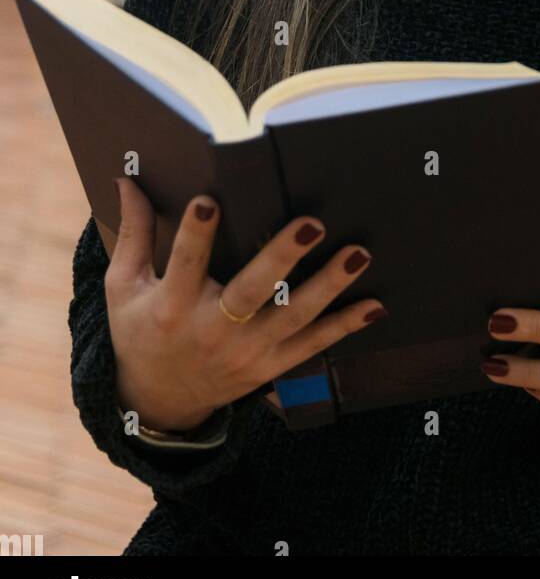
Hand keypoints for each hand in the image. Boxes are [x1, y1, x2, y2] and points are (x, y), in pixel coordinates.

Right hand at [108, 177, 386, 431]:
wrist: (159, 401)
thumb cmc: (140, 330)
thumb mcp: (125, 286)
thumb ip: (133, 232)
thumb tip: (128, 178)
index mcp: (170, 306)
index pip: (184, 264)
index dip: (195, 234)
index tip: (209, 200)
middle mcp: (211, 331)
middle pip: (251, 292)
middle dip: (283, 258)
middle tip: (313, 223)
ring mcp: (246, 352)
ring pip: (293, 317)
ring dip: (329, 286)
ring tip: (359, 252)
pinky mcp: (270, 367)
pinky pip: (313, 346)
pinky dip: (346, 327)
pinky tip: (375, 304)